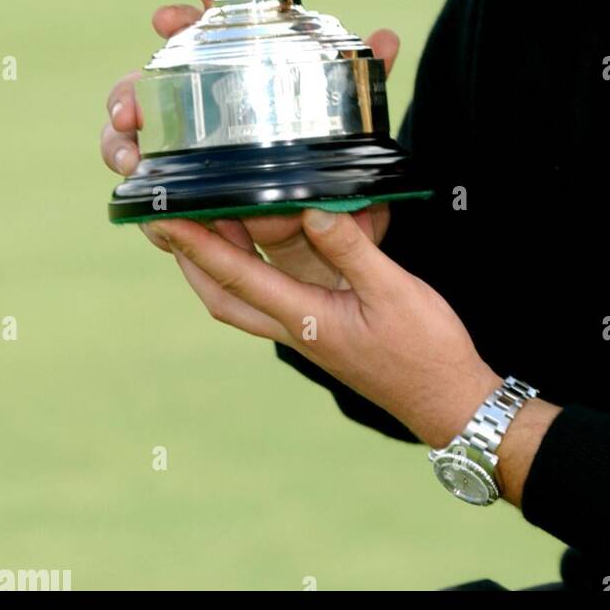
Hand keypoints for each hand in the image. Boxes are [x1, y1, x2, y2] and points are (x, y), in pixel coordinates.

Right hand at [100, 1, 397, 281]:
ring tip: (133, 160)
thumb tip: (389, 38)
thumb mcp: (353, 127)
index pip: (196, 38)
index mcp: (234, 83)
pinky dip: (152, 210)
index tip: (165, 18)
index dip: (177, 22)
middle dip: (127, 94)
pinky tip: (156, 214)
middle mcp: (199, 119)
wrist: (333, 246)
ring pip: (130, 146)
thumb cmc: (333, 170)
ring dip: (122, 149)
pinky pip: (153, 207)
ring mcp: (185, 165)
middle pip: (142, 91)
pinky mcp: (186, 211)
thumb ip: (365, 83)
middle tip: (130, 110)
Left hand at [149, 207, 501, 447]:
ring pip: (244, 299)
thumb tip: (313, 208)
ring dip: (218, 264)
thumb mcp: (393, 290)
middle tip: (165, 221)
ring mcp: (307, 332)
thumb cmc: (424, 350)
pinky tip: (264, 246)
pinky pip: (273, 296)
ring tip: (204, 223)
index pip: (236, 276)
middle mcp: (295, 328)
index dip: (196, 245)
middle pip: (222, 296)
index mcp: (304, 319)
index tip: (162, 219)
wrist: (447, 400)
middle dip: (188, 260)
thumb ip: (350, 249)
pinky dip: (254, 269)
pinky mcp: (323, 329)